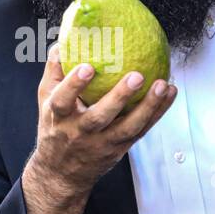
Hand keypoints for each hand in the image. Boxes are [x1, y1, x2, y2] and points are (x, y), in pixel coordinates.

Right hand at [21, 43, 176, 213]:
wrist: (62, 174)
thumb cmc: (55, 127)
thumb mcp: (45, 101)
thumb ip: (54, 71)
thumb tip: (64, 40)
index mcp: (59, 118)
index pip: (63, 101)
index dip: (74, 85)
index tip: (87, 67)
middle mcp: (80, 132)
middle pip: (100, 117)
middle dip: (119, 97)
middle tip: (136, 76)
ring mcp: (102, 143)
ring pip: (128, 127)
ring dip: (148, 107)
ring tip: (163, 85)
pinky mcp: (120, 149)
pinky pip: (142, 129)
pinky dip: (158, 112)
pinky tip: (170, 92)